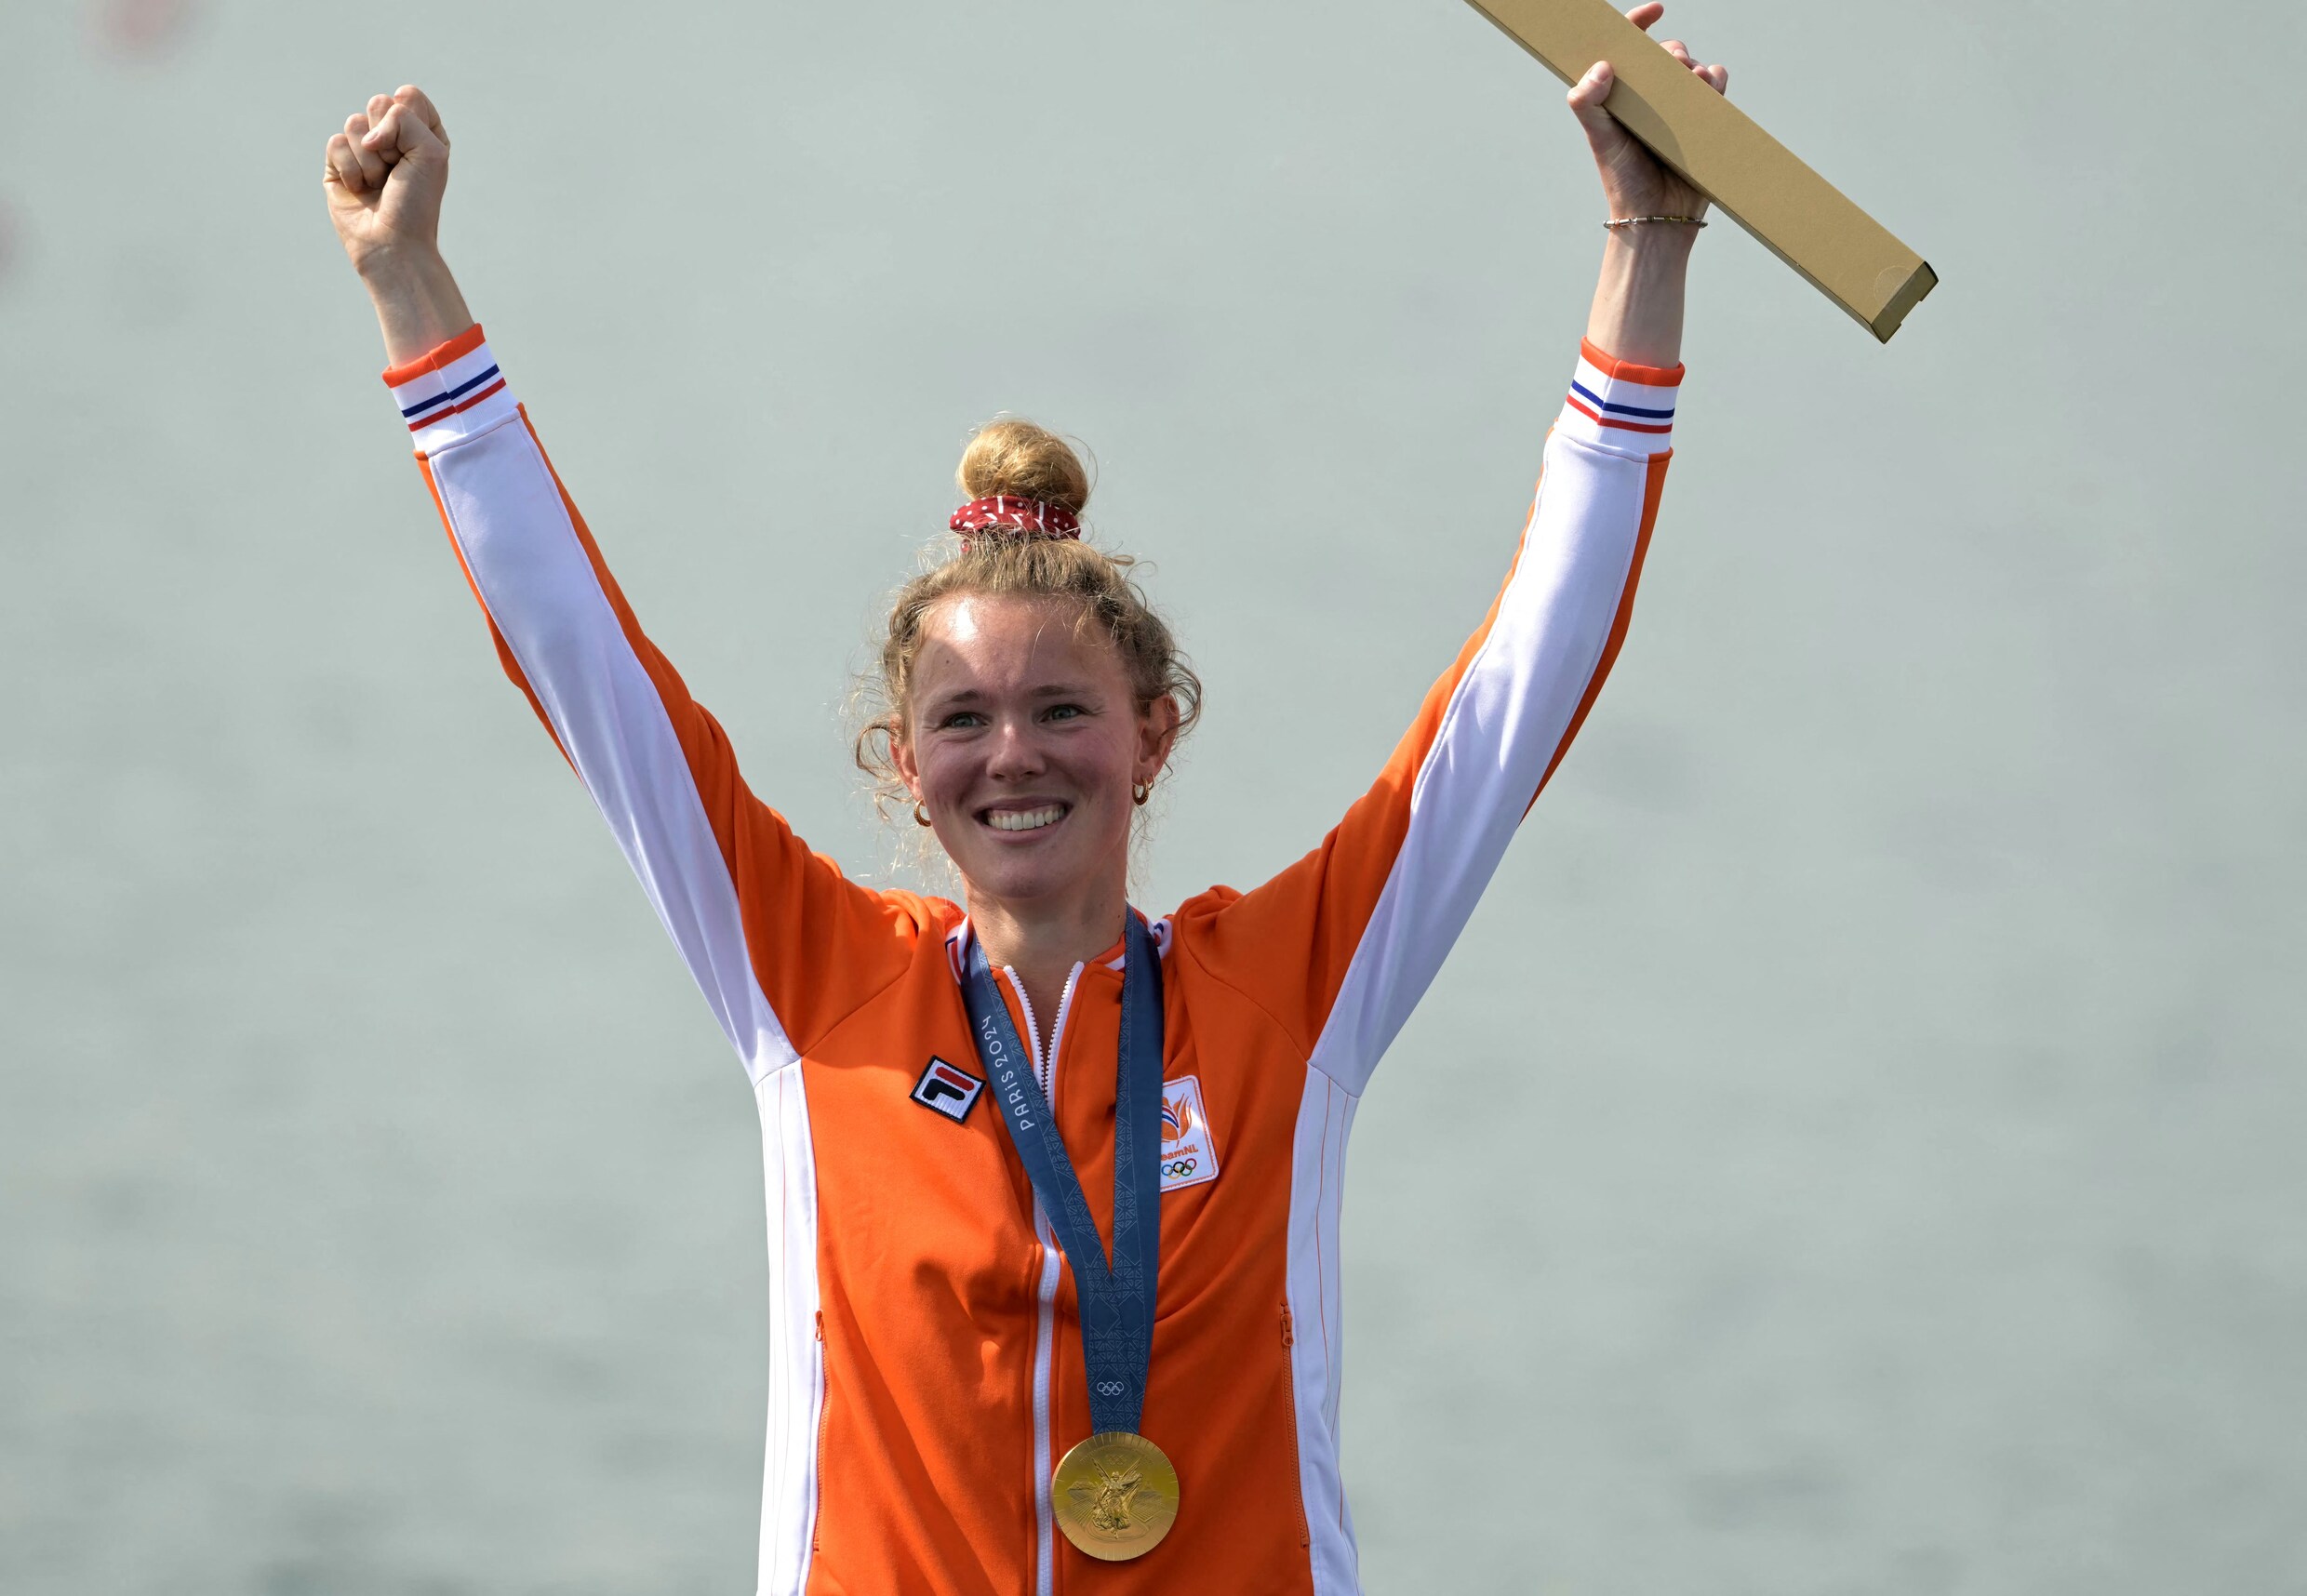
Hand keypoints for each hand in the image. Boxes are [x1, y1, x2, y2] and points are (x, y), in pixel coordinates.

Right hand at [323, 85, 451, 277]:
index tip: (417, 151)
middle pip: (378, 103)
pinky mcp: (338, 163)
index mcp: (422, 132)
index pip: (408, 96)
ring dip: (370, 160)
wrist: (392, 242)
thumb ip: (405, 117)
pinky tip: (360, 190)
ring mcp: (364, 149)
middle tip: (396, 168)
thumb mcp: (431, 151)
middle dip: (389, 139)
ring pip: (354, 123)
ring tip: (379, 184)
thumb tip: (366, 131)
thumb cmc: (416, 201)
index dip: (409, 119)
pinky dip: (350, 169)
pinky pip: (335, 143)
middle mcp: (392, 138)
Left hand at [1567, 4, 1727, 223]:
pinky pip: (1717, 84)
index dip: (1639, 22)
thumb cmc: (1623, 180)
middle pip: (1667, 52)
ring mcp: (1679, 108)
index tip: (1656, 10)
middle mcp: (1651, 98)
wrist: (1656, 217)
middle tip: (1670, 70)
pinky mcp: (1705, 120)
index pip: (1629, 48)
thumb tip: (1603, 66)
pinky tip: (1709, 91)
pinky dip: (1716, 80)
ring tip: (1690, 86)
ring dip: (1694, 67)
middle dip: (1672, 52)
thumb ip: (1587, 102)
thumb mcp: (1599, 139)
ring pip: (1694, 65)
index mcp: (1622, 95)